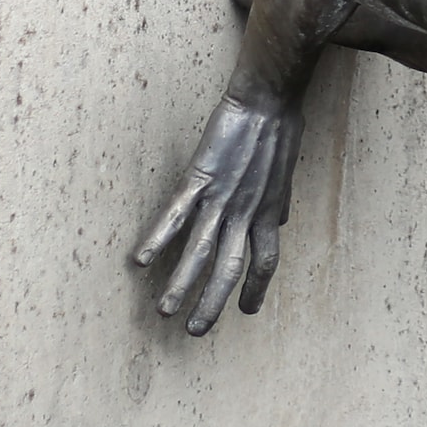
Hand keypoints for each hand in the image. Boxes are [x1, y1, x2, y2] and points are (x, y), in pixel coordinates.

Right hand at [131, 83, 305, 334]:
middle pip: (228, 268)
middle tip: (196, 330)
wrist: (270, 96)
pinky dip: (158, 238)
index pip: (264, 262)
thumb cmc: (281, 129)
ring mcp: (222, 197)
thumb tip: (279, 222)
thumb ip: (278, 203)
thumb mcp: (286, 174)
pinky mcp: (200, 177)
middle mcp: (246, 212)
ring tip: (165, 311)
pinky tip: (141, 260)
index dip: (255, 289)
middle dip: (212, 302)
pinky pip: (177, 215)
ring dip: (182, 283)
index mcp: (268, 212)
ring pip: (200, 251)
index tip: (246, 311)